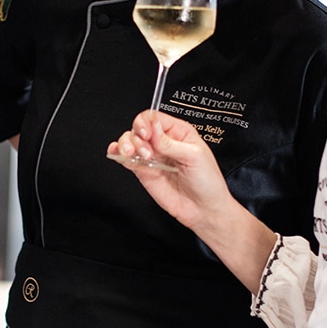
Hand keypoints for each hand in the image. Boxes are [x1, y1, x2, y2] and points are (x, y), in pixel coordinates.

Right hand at [107, 111, 277, 291]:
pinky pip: (126, 159)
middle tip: (146, 152)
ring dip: (126, 145)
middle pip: (138, 127)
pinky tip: (119, 155)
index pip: (155, 118)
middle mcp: (163, 142)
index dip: (147, 123)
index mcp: (178, 132)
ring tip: (134, 155)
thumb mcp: (195, 156)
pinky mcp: (143, 172)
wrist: (203, 209)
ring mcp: (152, 156)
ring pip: (129, 141)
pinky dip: (118, 155)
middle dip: (136, 137)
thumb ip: (171, 143)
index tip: (148, 134)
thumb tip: (154, 129)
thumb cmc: (207, 182)